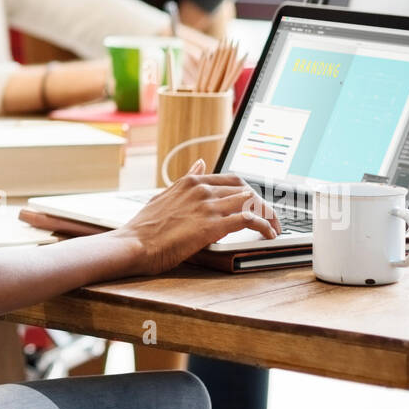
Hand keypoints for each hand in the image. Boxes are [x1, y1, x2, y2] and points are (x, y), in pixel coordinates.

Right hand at [116, 159, 278, 274]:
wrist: (133, 244)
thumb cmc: (144, 228)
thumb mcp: (164, 195)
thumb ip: (186, 180)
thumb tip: (199, 164)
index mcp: (191, 182)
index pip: (232, 180)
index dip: (249, 192)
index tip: (256, 204)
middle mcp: (202, 190)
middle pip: (246, 189)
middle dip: (262, 203)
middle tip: (270, 218)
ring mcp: (208, 206)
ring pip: (252, 202)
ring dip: (268, 214)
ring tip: (275, 228)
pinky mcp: (212, 225)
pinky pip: (249, 220)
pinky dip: (264, 226)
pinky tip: (269, 234)